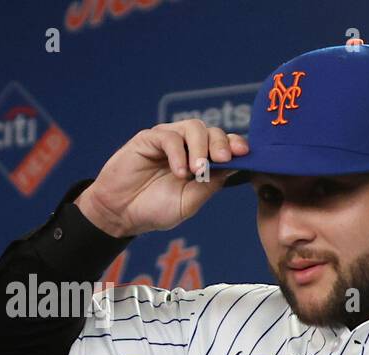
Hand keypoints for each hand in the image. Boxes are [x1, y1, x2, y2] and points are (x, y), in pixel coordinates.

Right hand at [74, 119, 249, 237]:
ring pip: (193, 127)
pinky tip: (179, 172)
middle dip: (222, 144)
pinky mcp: (148, 139)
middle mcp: (188, 147)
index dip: (236, 145)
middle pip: (212, 132)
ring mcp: (168, 141)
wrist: (122, 213)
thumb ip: (211, 185)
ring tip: (197, 171)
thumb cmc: (156, 209)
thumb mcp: (190, 201)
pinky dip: (178, 153)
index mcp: (203, 161)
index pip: (225, 145)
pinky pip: (169, 137)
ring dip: (201, 147)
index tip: (245, 153)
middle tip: (223, 160)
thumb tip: (234, 168)